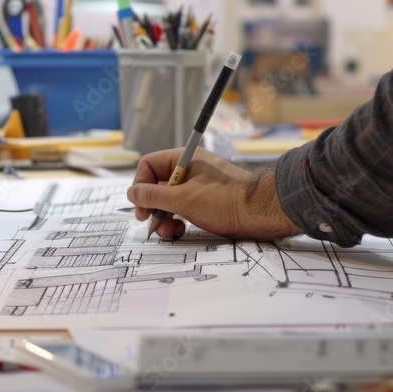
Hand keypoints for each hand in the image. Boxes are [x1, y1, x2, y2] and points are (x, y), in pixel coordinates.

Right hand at [127, 148, 300, 239]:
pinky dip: (178, 222)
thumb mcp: (182, 199)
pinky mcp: (205, 204)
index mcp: (185, 159)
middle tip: (152, 225)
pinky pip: (182, 211)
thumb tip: (132, 194)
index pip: (149, 166)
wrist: (260, 214)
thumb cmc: (226, 202)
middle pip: (157, 186)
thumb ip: (153, 196)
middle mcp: (190, 171)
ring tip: (171, 232)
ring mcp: (198, 188)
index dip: (140, 186)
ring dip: (164, 218)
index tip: (141, 208)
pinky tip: (182, 231)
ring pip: (169, 201)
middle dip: (153, 207)